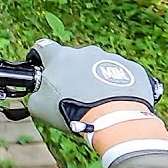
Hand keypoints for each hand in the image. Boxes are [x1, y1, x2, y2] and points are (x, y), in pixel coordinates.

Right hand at [26, 40, 161, 136]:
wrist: (113, 119)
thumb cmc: (73, 111)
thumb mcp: (39, 106)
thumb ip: (36, 94)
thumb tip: (39, 94)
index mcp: (60, 56)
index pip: (44, 47)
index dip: (41, 57)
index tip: (41, 66)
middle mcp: (86, 52)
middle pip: (74, 59)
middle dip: (73, 73)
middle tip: (73, 94)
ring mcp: (111, 58)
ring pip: (99, 66)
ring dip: (96, 79)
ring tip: (98, 101)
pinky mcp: (132, 69)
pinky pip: (122, 75)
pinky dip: (118, 85)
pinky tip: (116, 102)